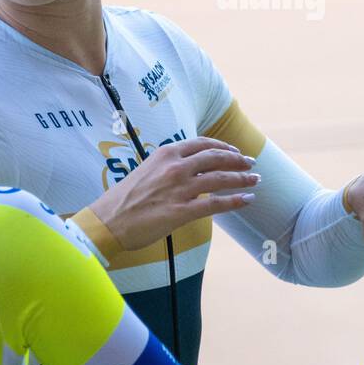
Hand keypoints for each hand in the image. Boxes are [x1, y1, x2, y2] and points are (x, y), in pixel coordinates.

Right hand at [88, 137, 260, 250]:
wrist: (107, 221)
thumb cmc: (123, 199)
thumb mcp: (146, 170)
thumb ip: (168, 167)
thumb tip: (189, 170)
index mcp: (166, 154)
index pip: (202, 144)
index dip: (223, 146)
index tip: (235, 151)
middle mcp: (175, 167)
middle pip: (216, 158)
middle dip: (238, 160)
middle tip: (251, 164)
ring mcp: (179, 188)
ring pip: (220, 178)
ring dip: (242, 178)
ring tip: (255, 180)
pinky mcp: (181, 211)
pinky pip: (216, 203)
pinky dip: (235, 201)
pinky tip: (247, 200)